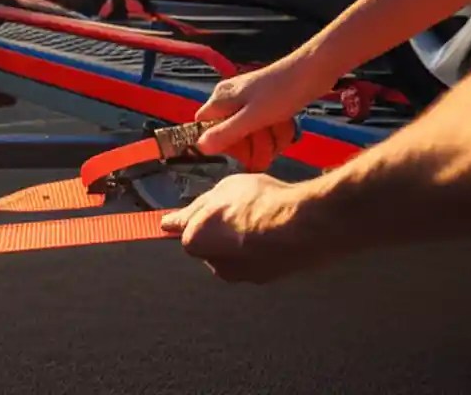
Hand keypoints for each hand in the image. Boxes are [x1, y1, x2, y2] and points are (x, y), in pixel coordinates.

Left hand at [159, 174, 331, 282]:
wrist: (301, 227)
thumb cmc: (258, 203)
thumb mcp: (222, 190)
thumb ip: (197, 208)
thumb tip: (171, 222)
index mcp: (196, 240)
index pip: (182, 230)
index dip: (179, 223)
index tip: (168, 224)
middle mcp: (214, 264)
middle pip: (209, 243)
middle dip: (217, 230)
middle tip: (236, 209)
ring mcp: (241, 275)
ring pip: (232, 254)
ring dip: (239, 241)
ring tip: (260, 220)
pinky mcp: (265, 279)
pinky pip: (255, 260)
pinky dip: (259, 249)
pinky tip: (273, 233)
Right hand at [196, 52, 338, 162]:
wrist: (314, 71)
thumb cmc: (282, 92)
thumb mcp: (252, 117)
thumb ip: (226, 133)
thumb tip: (200, 147)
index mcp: (220, 98)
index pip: (203, 126)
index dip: (218, 142)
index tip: (239, 150)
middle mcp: (230, 98)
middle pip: (227, 132)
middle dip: (250, 143)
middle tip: (267, 146)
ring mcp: (247, 100)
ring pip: (248, 131)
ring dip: (266, 138)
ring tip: (280, 131)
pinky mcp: (264, 103)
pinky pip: (261, 126)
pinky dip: (274, 130)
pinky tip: (285, 126)